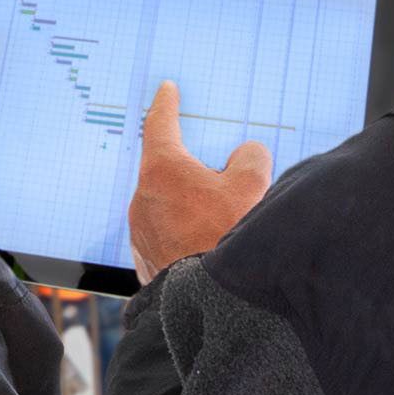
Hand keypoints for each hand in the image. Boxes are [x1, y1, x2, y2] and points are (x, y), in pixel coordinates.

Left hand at [128, 81, 270, 282]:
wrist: (213, 304)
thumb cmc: (229, 239)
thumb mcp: (253, 185)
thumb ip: (250, 157)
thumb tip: (244, 157)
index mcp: (163, 170)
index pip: (160, 124)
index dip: (166, 104)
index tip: (166, 91)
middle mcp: (143, 197)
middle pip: (166, 169)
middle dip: (190, 169)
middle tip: (218, 176)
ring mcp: (140, 230)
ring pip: (166, 204)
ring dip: (188, 204)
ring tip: (221, 221)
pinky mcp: (144, 258)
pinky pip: (164, 233)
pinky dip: (183, 232)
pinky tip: (208, 245)